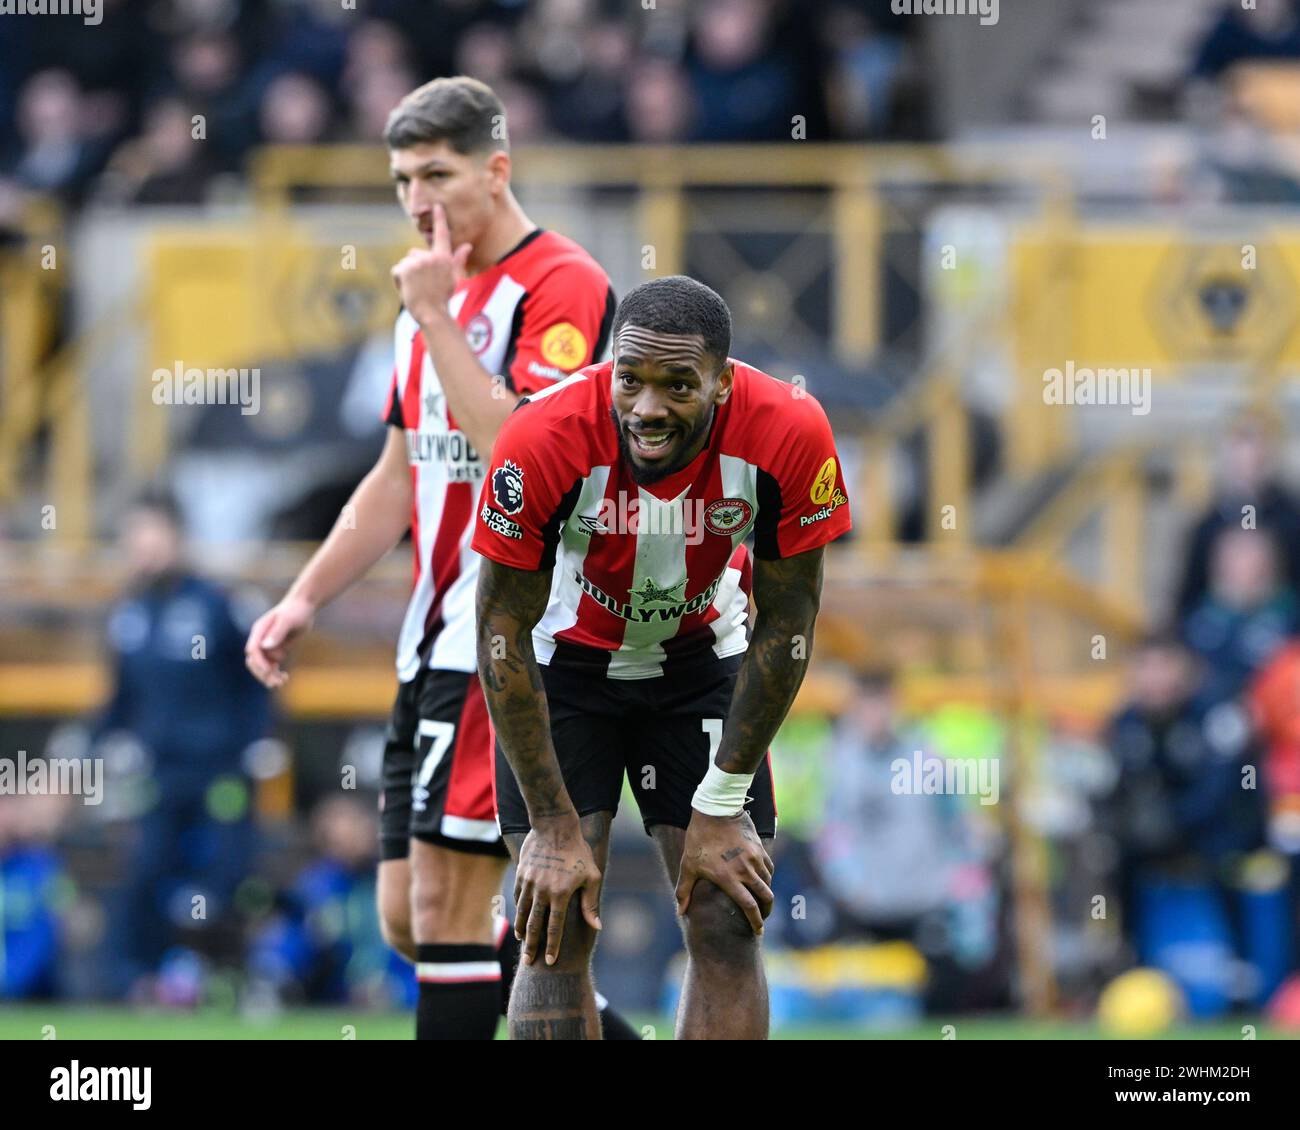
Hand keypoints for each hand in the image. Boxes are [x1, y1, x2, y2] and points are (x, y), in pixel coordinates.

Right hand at [244, 594, 315, 687]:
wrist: (305, 606)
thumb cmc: (296, 610)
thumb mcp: (288, 620)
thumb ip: (277, 633)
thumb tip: (265, 646)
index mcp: (259, 631)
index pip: (253, 650)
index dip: (259, 662)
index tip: (270, 670)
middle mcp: (260, 639)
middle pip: (255, 661)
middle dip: (263, 673)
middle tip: (275, 683)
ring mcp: (268, 646)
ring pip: (263, 666)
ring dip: (269, 676)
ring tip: (282, 682)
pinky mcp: (277, 650)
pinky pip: (272, 666)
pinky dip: (276, 674)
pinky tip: (285, 677)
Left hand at [390, 203, 470, 324]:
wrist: (432, 313)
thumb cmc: (443, 297)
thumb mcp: (453, 277)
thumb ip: (458, 259)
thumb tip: (468, 245)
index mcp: (443, 258)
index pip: (441, 235)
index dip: (439, 219)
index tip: (437, 205)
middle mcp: (431, 257)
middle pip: (414, 254)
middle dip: (414, 267)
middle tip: (423, 285)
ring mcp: (417, 262)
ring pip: (405, 263)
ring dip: (406, 275)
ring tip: (416, 289)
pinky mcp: (405, 268)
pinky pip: (397, 271)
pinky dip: (398, 281)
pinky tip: (407, 290)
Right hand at [514, 815, 602, 965]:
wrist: (555, 826)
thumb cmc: (578, 851)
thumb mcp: (591, 876)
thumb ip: (591, 904)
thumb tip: (597, 927)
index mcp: (561, 894)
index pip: (555, 927)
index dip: (552, 946)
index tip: (550, 961)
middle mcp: (543, 891)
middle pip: (535, 925)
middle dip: (532, 946)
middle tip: (528, 962)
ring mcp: (529, 882)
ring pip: (523, 912)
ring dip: (522, 929)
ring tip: (522, 942)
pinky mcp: (521, 873)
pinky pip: (518, 896)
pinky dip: (519, 909)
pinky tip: (520, 916)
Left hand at [676, 809, 773, 934]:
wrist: (716, 810)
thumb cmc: (699, 839)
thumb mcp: (688, 865)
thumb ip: (683, 891)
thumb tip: (680, 911)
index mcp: (729, 878)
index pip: (749, 906)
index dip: (756, 921)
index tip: (758, 930)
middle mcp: (745, 871)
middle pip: (765, 897)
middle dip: (766, 911)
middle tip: (763, 917)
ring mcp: (754, 858)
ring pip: (768, 882)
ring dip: (766, 894)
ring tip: (762, 900)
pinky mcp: (759, 848)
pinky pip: (769, 867)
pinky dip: (768, 877)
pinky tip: (763, 879)